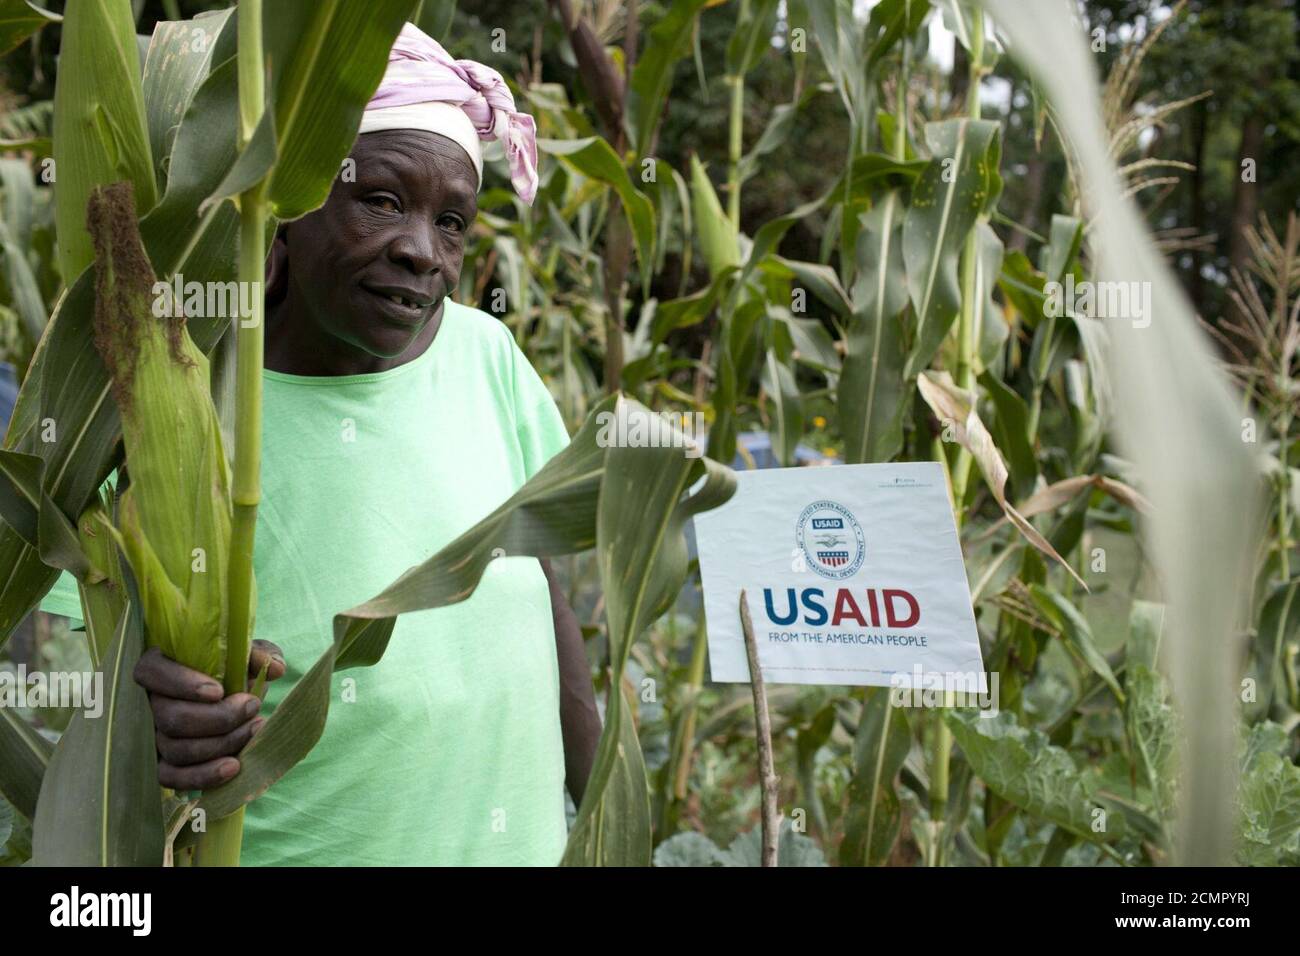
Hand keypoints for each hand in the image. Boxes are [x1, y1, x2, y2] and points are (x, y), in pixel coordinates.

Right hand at [133, 640, 285, 790]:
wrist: (239, 696)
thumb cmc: (236, 668)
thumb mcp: (249, 654)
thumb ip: (260, 655)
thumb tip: (273, 668)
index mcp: (159, 667)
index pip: (152, 673)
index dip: (181, 684)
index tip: (218, 691)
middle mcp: (151, 703)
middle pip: (171, 719)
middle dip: (218, 718)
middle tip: (252, 707)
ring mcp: (155, 735)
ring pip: (176, 750)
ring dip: (220, 744)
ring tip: (254, 730)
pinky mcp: (165, 764)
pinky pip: (173, 778)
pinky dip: (203, 776)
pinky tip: (233, 766)